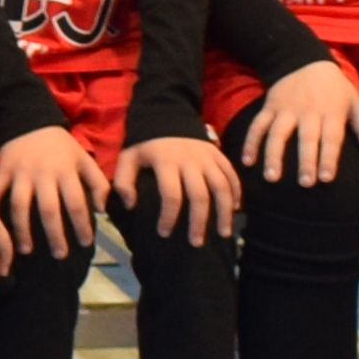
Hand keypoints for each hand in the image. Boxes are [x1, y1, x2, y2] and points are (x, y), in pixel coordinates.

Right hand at [0, 125, 102, 255]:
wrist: (30, 120)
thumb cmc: (61, 146)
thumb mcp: (84, 158)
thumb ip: (97, 182)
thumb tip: (103, 210)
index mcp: (65, 171)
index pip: (76, 203)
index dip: (82, 225)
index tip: (86, 243)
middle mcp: (43, 174)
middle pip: (49, 209)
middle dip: (54, 234)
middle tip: (60, 254)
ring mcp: (20, 173)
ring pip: (20, 205)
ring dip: (23, 229)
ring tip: (26, 250)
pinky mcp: (3, 171)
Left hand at [116, 132, 239, 244]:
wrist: (166, 116)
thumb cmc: (146, 146)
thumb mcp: (128, 158)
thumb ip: (123, 182)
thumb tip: (131, 206)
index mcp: (166, 161)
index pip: (171, 194)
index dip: (168, 216)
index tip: (163, 233)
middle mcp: (189, 159)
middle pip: (199, 195)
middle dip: (199, 222)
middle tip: (196, 243)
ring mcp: (207, 156)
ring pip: (221, 186)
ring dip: (224, 211)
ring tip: (224, 233)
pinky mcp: (218, 153)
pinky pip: (231, 175)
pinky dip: (236, 193)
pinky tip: (235, 210)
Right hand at [239, 61, 358, 186]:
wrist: (304, 58)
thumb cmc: (335, 87)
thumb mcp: (354, 102)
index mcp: (331, 112)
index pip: (331, 139)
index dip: (329, 158)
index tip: (326, 178)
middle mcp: (308, 111)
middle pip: (307, 139)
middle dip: (306, 161)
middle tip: (305, 184)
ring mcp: (286, 109)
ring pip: (279, 133)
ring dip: (274, 155)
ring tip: (272, 177)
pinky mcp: (270, 106)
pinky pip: (258, 125)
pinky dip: (251, 142)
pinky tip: (247, 161)